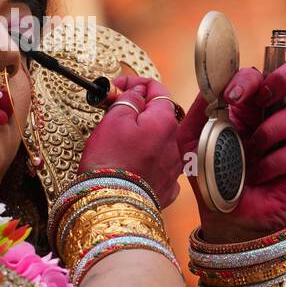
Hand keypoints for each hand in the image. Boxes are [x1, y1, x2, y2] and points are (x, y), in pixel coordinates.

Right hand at [78, 75, 183, 206]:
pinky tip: (133, 164)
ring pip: (160, 143)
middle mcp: (176, 144)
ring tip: (119, 143)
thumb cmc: (109, 160)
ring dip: (143, 137)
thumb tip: (137, 92)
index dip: (136, 82)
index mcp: (165, 122)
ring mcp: (174, 169)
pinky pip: (160, 167)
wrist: (110, 203)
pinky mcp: (167, 188)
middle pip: (159, 117)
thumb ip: (129, 99)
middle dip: (137, 111)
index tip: (118, 86)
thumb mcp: (114, 119)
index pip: (157, 89)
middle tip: (114, 113)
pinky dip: (148, 162)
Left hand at [175, 59, 285, 241]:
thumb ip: (202, 106)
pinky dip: (275, 162)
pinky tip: (260, 174)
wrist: (226, 215)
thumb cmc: (212, 172)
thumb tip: (216, 83)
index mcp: (257, 103)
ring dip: (269, 133)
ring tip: (251, 154)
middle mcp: (284, 114)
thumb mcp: (193, 136)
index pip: (265, 72)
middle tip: (263, 97)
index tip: (230, 96)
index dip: (250, 78)